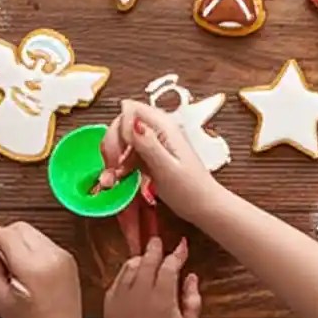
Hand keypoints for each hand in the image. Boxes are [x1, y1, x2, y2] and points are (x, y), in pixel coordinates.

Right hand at [0, 221, 86, 317]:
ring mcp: (62, 254)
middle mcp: (52, 255)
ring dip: (17, 241)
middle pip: (19, 227)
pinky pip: (43, 240)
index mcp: (34, 266)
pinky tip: (28, 271)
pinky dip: (31, 248)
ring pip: (31, 231)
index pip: (5, 232)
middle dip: (3, 236)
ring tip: (14, 270)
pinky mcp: (68, 256)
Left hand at [105, 237, 200, 317]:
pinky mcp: (109, 305)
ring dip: (139, 258)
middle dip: (155, 248)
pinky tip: (132, 275)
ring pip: (129, 267)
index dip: (177, 253)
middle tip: (158, 241)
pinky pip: (116, 280)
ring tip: (146, 256)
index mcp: (163, 299)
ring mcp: (122, 299)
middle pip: (147, 260)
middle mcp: (140, 294)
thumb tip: (191, 278)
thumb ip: (193, 300)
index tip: (182, 247)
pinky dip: (125, 272)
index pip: (170, 265)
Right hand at [115, 101, 225, 223]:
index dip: (119, 130)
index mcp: (165, 127)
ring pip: (124, 139)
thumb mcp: (167, 168)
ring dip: (113, 157)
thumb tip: (131, 121)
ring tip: (113, 179)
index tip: (118, 156)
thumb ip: (148, 144)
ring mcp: (156, 142)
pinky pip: (129, 152)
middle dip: (112, 145)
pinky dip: (120, 165)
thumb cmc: (190, 191)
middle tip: (112, 169)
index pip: (131, 111)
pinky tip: (119, 179)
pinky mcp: (152, 154)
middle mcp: (159, 129)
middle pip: (124, 123)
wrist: (205, 207)